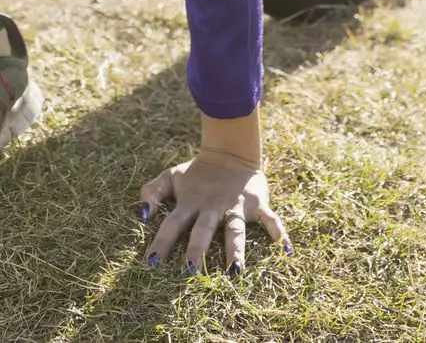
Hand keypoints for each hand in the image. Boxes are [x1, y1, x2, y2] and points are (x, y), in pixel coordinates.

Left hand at [137, 153, 289, 274]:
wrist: (231, 153)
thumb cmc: (197, 173)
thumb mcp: (171, 177)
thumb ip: (151, 192)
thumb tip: (141, 215)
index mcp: (190, 203)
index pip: (172, 224)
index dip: (161, 242)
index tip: (151, 263)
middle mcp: (212, 207)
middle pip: (203, 230)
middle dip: (197, 249)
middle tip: (190, 271)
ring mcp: (236, 206)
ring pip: (235, 229)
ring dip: (235, 249)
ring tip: (234, 271)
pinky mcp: (256, 204)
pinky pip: (270, 219)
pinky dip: (278, 233)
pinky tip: (285, 251)